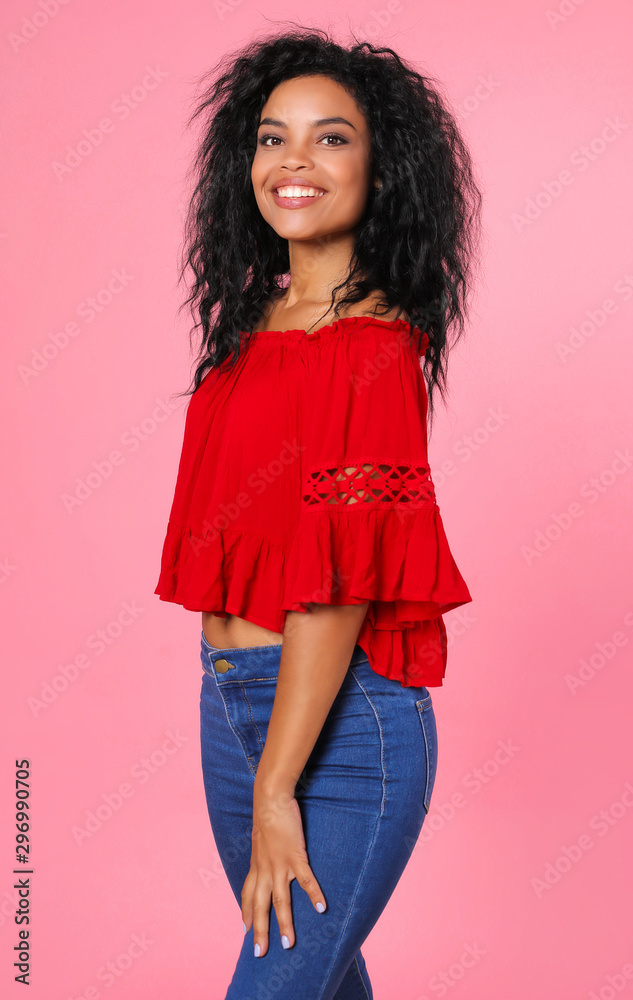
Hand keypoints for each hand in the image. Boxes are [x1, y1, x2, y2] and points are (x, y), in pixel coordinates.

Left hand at [241, 784, 326, 956]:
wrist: (270, 798)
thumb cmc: (268, 814)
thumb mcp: (260, 836)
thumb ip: (262, 849)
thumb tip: (264, 851)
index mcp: (256, 865)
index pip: (248, 894)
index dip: (246, 912)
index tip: (244, 929)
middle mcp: (265, 869)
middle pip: (260, 906)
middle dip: (259, 931)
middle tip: (259, 953)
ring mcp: (279, 865)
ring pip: (280, 901)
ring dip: (285, 924)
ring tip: (290, 944)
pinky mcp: (295, 856)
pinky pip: (305, 880)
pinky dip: (314, 895)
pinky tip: (322, 909)